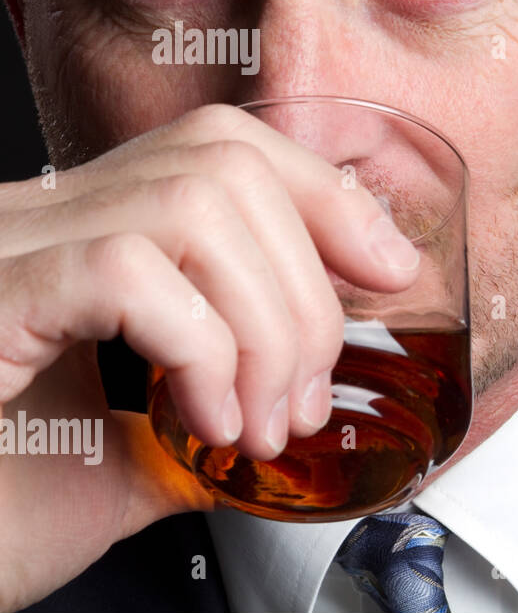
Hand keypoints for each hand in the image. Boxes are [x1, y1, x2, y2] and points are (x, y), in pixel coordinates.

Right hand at [0, 103, 420, 609]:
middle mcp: (29, 223)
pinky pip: (126, 270)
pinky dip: (201, 347)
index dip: (321, 194)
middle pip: (223, 165)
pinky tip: (201, 421)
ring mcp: (1, 250)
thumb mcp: (123, 465)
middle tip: (304, 396)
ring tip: (259, 420)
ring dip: (266, 323)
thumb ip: (200, 424)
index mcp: (69, 241)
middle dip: (307, 284)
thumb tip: (277, 416)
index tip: (385, 269)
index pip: (218, 147)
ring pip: (193, 204)